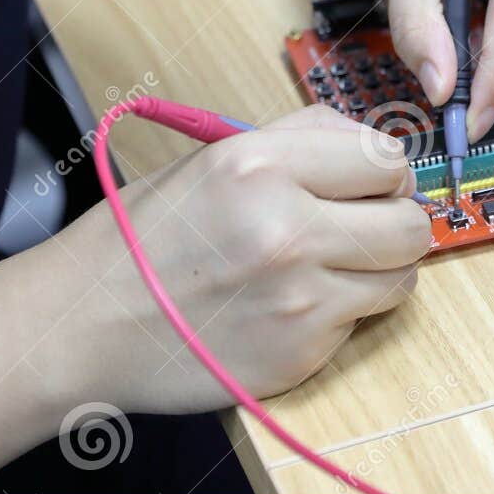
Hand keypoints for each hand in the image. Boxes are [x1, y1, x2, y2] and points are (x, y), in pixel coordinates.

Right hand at [36, 105, 429, 414]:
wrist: (82, 324)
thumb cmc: (146, 236)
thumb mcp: (213, 159)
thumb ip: (301, 140)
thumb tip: (377, 147)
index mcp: (260, 165)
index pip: (386, 158)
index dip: (384, 172)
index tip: (370, 184)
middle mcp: (286, 228)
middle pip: (410, 223)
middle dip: (395, 222)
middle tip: (364, 227)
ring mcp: (298, 297)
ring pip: (401, 277)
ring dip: (377, 272)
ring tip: (328, 267)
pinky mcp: (300, 352)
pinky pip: (360, 323)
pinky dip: (339, 314)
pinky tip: (291, 306)